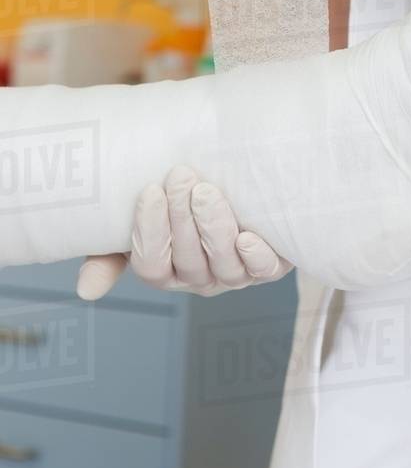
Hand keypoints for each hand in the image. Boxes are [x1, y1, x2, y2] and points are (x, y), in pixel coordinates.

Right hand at [77, 166, 291, 300]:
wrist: (235, 181)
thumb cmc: (182, 201)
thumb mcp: (146, 216)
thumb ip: (111, 250)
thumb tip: (85, 290)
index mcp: (165, 269)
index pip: (150, 264)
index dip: (149, 231)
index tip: (150, 190)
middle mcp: (198, 277)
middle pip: (187, 260)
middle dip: (181, 218)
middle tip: (181, 177)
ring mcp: (233, 273)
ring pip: (222, 263)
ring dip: (214, 228)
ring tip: (208, 191)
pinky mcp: (268, 265)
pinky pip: (263, 270)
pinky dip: (256, 256)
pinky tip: (248, 237)